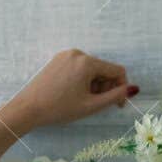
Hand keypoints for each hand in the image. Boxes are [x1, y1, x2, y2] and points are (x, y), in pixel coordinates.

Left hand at [8, 49, 137, 131]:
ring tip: (83, 101)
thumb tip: (134, 89)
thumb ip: (115, 97)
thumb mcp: (91, 106)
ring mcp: (66, 55)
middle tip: (96, 105)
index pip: (117, 71)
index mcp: (87, 62)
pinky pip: (78, 68)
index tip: (118, 105)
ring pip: (91, 69)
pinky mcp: (57, 60)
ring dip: (94, 85)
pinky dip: (82, 80)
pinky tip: (73, 94)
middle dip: (105, 87)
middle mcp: (78, 53)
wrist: (27, 109)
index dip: (122, 88)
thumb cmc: (59, 109)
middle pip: (103, 69)